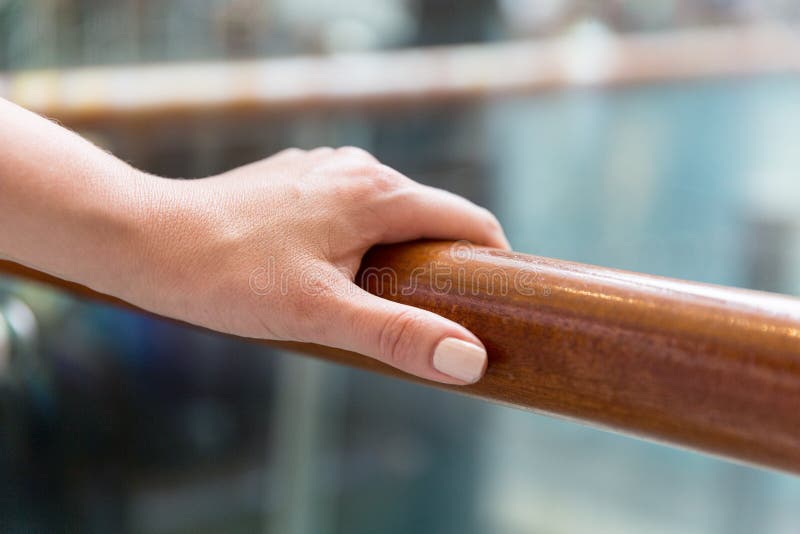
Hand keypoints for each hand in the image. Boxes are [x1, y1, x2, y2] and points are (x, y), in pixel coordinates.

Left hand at [130, 147, 509, 383]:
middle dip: (445, 261)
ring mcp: (323, 169)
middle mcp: (356, 168)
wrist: (148, 239)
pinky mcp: (296, 180)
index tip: (499, 297)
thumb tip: (470, 359)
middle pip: (429, 214)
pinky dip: (363, 239)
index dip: (493, 257)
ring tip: (387, 302)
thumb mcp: (321, 314)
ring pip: (387, 211)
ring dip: (401, 251)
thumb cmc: (230, 276)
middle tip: (443, 315)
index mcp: (377, 193)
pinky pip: (350, 207)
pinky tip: (337, 274)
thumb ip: (399, 334)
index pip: (466, 218)